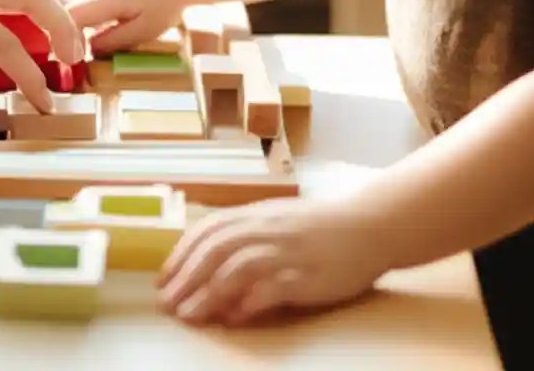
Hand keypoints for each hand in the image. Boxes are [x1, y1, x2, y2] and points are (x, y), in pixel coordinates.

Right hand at [67, 0, 186, 54]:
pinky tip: (105, 21)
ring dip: (81, 20)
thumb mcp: (143, 30)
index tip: (76, 52)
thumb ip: (114, 41)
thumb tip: (89, 49)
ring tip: (94, 36)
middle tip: (82, 48)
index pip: (70, 15)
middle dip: (71, 28)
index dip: (67, 35)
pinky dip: (90, 11)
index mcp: (104, 0)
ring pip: (79, 1)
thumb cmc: (166, 4)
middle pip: (70, 7)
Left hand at [156, 198, 390, 325]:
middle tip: (165, 305)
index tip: (162, 280)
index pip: (207, 232)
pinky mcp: (308, 274)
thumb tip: (207, 260)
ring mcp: (287, 251)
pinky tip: (235, 317)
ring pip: (237, 269)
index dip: (180, 256)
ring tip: (190, 316)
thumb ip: (244, 235)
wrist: (371, 225)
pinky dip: (251, 301)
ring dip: (208, 293)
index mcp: (254, 215)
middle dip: (185, 279)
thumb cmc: (320, 227)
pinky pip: (274, 287)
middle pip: (215, 251)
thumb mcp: (275, 220)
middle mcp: (265, 229)